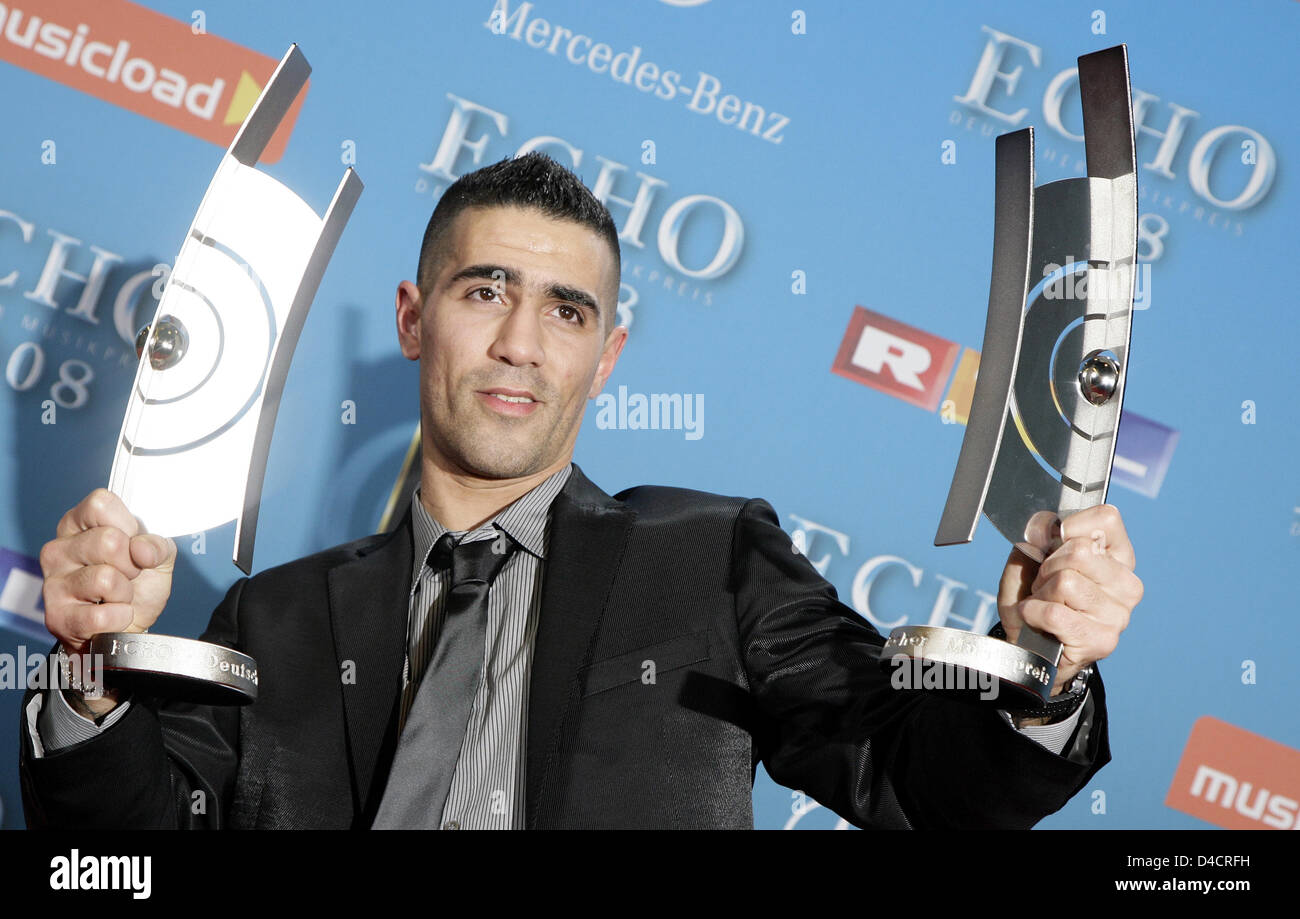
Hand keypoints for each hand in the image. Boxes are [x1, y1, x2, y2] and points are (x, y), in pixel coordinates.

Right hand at [39, 488, 176, 714]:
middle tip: (129, 575)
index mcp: (80, 524)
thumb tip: (142, 549)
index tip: (135, 544)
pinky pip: (101, 615)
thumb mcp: (158, 557)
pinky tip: (112, 615)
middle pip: (108, 541)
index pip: (100, 503)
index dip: (129, 525)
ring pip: (105, 578)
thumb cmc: (138, 586)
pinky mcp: (56, 617)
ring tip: (119, 596)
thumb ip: (157, 544)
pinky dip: (119, 618)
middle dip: (133, 564)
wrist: (128, 628)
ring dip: (125, 594)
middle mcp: (59, 549)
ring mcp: (53, 583)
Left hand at [996, 504, 1142, 703]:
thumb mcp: (1029, 561)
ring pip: (1066, 582)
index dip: (1069, 526)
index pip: (1106, 518)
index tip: (1054, 546)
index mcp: (1117, 556)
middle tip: (1045, 585)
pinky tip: (1038, 620)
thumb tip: (1044, 526)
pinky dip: (1033, 613)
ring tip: (1044, 604)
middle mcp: (1126, 584)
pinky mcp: (1102, 640)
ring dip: (1041, 593)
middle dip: (1048, 567)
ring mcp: (1118, 615)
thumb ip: (1036, 536)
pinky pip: (1055, 612)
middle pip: (1079, 551)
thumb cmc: (1035, 602)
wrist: (1028, 648)